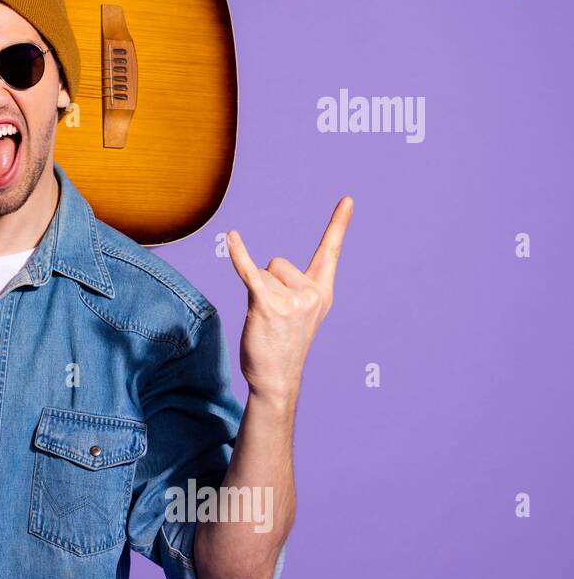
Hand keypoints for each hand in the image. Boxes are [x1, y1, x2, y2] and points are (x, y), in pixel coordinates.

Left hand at [226, 196, 353, 403]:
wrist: (276, 379)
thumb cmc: (283, 345)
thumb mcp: (298, 314)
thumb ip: (291, 287)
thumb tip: (265, 269)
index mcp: (322, 293)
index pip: (330, 252)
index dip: (338, 225)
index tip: (347, 199)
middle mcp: (311, 293)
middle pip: (277, 263)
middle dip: (267, 284)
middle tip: (272, 317)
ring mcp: (291, 299)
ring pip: (261, 274)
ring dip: (255, 294)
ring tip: (263, 321)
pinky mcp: (267, 305)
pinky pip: (248, 272)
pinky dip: (238, 254)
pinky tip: (231, 237)